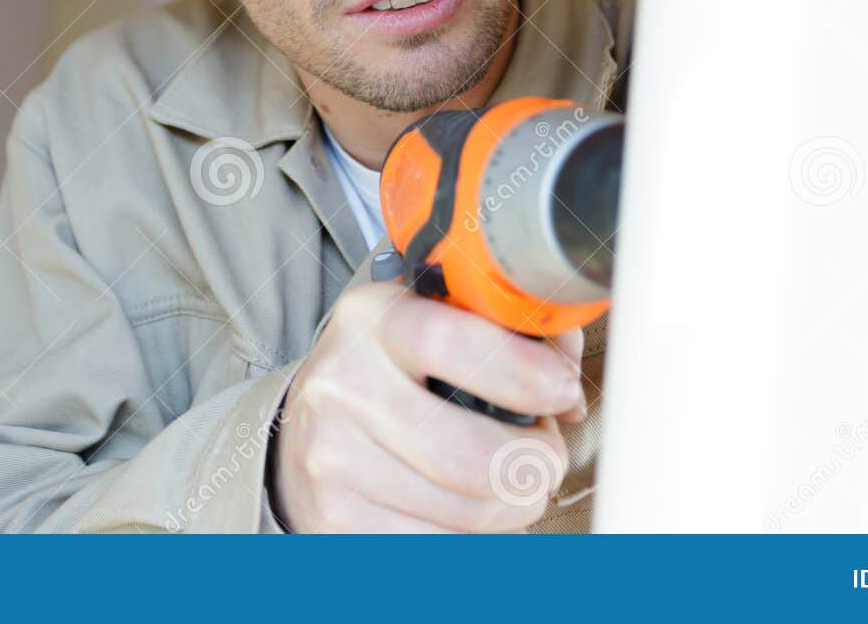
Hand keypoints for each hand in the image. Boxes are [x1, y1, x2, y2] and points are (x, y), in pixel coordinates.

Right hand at [269, 282, 585, 531]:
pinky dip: (477, 540)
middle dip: (536, 463)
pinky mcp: (335, 521)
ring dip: (515, 505)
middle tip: (544, 455)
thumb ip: (505, 327)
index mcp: (372, 319)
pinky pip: (441, 548)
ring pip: (469, 513)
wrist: (301, 428)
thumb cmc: (387, 372)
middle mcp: (342, 384)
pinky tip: (472, 512)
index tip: (562, 391)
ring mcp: (333, 458)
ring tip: (510, 483)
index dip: (527, 374)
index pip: (456, 344)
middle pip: (476, 455)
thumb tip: (566, 373)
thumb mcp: (429, 321)